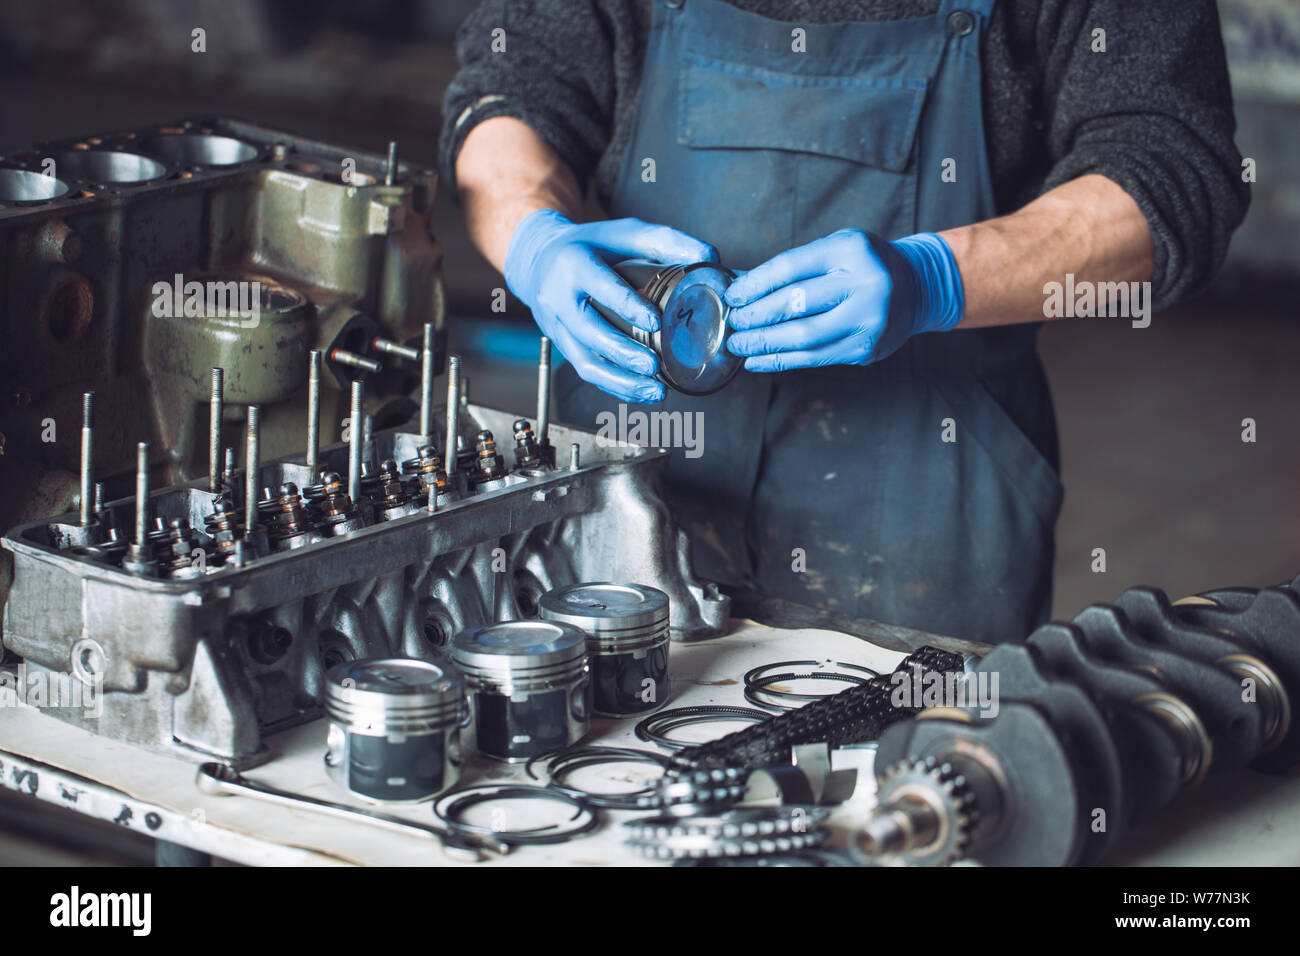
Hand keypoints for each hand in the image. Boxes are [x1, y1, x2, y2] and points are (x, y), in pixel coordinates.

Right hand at [504, 209, 717, 402]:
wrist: (539, 259)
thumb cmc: (591, 245)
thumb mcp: (624, 232)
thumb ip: (665, 241)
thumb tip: (709, 257)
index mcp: (574, 264)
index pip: (600, 287)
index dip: (627, 306)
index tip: (655, 323)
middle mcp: (558, 297)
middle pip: (589, 331)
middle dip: (622, 353)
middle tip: (654, 367)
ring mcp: (556, 326)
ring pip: (584, 361)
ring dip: (620, 382)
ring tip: (655, 392)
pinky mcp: (562, 346)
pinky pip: (586, 370)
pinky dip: (615, 386)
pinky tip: (641, 392)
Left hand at [723, 229, 964, 371]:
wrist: (918, 287)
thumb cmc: (864, 264)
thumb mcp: (835, 250)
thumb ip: (792, 267)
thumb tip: (739, 285)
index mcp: (851, 250)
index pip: (791, 268)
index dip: (755, 284)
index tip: (732, 296)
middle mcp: (865, 284)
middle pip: (796, 304)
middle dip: (756, 316)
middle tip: (733, 323)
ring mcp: (869, 320)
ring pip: (804, 337)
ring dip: (764, 343)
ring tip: (739, 345)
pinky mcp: (867, 349)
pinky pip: (815, 359)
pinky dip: (781, 360)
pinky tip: (758, 360)